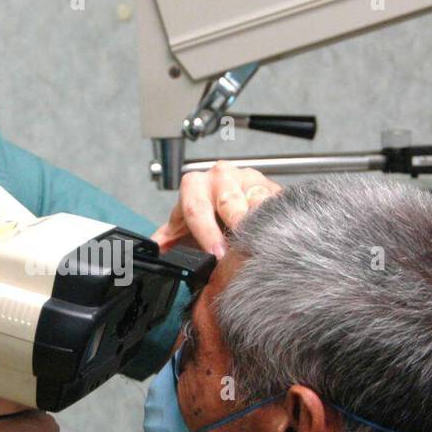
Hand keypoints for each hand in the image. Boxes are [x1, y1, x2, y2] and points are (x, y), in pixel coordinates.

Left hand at [150, 160, 281, 257]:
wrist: (232, 208)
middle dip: (236, 226)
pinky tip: (280, 233)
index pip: (196, 208)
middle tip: (241, 248)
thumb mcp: (182, 228)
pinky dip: (279, 220)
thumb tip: (151, 254)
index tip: (216, 254)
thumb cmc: (205, 218)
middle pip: (229, 202)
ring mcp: (249, 179)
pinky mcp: (273, 187)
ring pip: (257, 200)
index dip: (206, 233)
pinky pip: (278, 203)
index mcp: (194, 186)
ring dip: (260, 223)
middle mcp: (221, 177)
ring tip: (264, 241)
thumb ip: (166, 240)